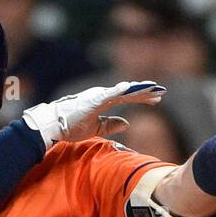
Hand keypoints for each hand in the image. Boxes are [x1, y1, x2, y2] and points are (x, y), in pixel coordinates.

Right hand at [22, 80, 165, 150]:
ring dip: (138, 91)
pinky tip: (129, 88)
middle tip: (162, 92)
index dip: (142, 99)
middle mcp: (102, 96)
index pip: (126, 99)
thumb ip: (111, 124)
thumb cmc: (71, 126)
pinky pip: (108, 95)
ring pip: (122, 92)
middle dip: (145, 93)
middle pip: (128, 94)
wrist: (53, 126)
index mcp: (102, 102)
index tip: (156, 99)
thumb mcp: (96, 128)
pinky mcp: (92, 100)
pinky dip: (119, 91)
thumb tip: (127, 123)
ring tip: (153, 89)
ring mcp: (97, 96)